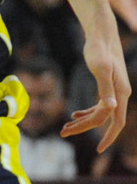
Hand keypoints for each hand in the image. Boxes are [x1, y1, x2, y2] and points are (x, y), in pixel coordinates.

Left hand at [62, 21, 131, 152]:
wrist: (101, 34)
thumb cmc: (99, 49)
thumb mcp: (100, 68)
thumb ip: (105, 88)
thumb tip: (110, 106)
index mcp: (120, 92)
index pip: (116, 121)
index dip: (108, 136)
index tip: (98, 149)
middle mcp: (120, 93)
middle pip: (104, 119)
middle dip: (84, 128)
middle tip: (63, 134)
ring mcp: (114, 90)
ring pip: (100, 113)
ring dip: (83, 122)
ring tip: (64, 128)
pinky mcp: (107, 85)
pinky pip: (99, 105)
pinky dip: (87, 112)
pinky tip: (74, 115)